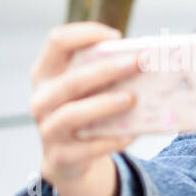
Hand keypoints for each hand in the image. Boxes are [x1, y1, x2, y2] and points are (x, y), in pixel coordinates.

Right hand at [28, 22, 140, 195]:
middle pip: (70, 80)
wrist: (70, 162)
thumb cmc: (87, 114)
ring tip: (132, 98)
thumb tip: (153, 63)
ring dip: (104, 104)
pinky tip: (131, 134)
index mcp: (47, 74)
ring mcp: (48, 129)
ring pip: (72, 114)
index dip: (85, 33)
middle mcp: (42, 99)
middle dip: (106, 70)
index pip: (57, 41)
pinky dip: (111, 140)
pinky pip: (88, 148)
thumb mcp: (89, 92)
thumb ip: (108, 77)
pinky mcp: (61, 156)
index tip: (117, 36)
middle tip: (138, 63)